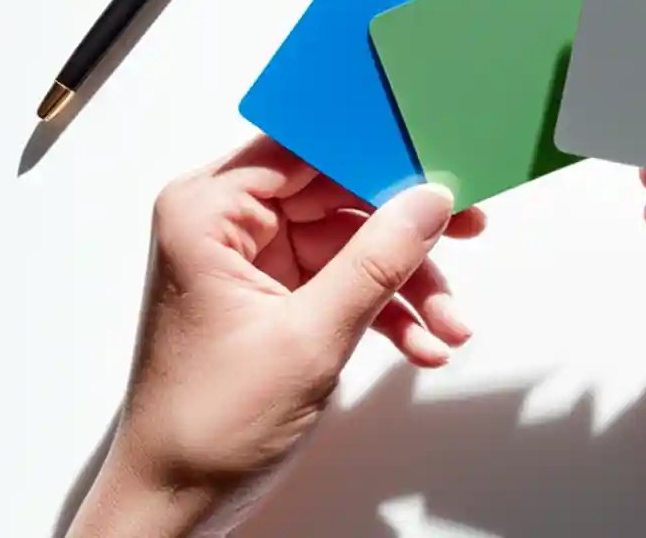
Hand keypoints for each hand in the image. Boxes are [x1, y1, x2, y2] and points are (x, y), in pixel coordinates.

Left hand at [68, 137, 482, 536]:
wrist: (178, 499)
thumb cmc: (204, 424)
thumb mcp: (309, 336)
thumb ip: (375, 262)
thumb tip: (429, 202)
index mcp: (208, 211)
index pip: (304, 146)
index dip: (374, 148)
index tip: (433, 157)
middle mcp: (229, 226)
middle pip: (340, 194)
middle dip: (406, 230)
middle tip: (467, 230)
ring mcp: (257, 263)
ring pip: (356, 244)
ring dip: (408, 285)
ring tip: (449, 323)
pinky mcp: (280, 298)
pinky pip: (348, 283)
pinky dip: (388, 312)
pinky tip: (422, 343)